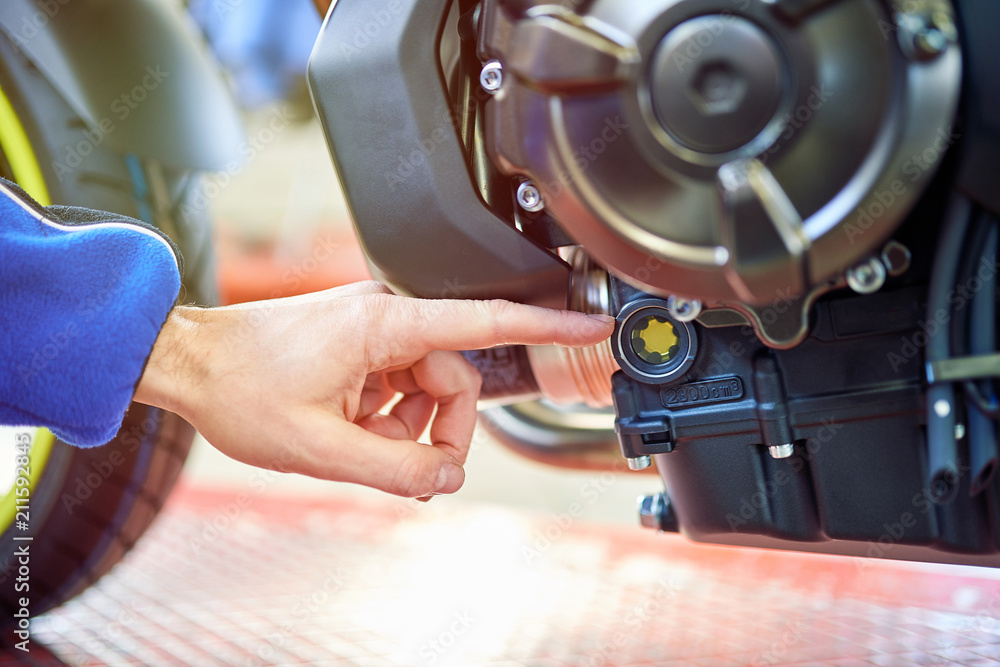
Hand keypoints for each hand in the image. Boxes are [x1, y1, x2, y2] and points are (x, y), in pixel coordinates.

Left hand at [134, 281, 613, 496]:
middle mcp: (386, 316)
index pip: (484, 321)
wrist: (190, 361)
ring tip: (358, 444)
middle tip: (409, 470)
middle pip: (455, 380)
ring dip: (406, 429)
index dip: (546, 324)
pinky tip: (354, 431)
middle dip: (440, 432)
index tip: (591, 324)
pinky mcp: (362, 343)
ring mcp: (374, 329)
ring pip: (428, 388)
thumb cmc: (240, 387)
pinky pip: (401, 385)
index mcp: (385, 324)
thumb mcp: (320, 446)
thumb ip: (396, 468)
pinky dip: (389, 418)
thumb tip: (448, 480)